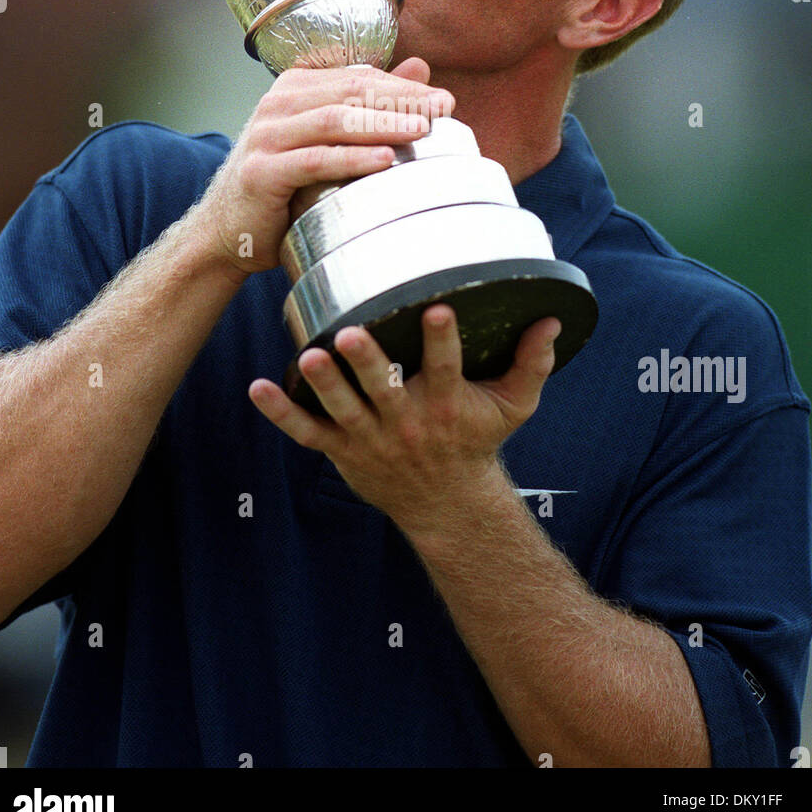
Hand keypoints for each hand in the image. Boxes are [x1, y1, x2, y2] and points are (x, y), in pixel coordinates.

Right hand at [193, 58, 454, 277]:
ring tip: (421, 129)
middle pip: (350, 92)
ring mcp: (266, 136)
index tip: (444, 101)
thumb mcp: (328, 141)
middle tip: (443, 110)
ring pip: (334, 120)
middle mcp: (277, 104)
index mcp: (295, 89)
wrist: (227, 230)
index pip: (358, 78)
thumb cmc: (285, 186)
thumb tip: (421, 68)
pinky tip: (385, 160)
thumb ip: (368, 104)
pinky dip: (352, 158)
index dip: (404, 87)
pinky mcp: (262, 172)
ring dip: (382, 123)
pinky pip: (315, 160)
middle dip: (401, 100)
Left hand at [248, 305, 561, 536]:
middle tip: (352, 333)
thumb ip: (533, 363)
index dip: (442, 340)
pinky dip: (281, 413)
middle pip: (384, 389)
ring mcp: (369, 439)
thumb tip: (554, 319)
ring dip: (324, 384)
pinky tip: (257, 387)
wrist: (446, 503)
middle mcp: (406, 422)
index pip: (447, 369)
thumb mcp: (514, 406)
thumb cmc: (477, 441)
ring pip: (342, 409)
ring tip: (309, 354)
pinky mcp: (341, 451)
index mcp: (447, 407)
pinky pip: (306, 434)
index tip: (436, 308)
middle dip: (368, 362)